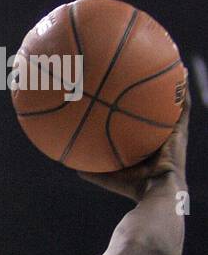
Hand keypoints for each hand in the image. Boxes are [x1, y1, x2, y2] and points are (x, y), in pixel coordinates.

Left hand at [77, 76, 189, 200]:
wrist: (157, 192)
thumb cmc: (133, 189)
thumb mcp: (108, 177)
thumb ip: (92, 171)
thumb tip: (70, 165)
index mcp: (148, 147)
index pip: (143, 125)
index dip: (138, 111)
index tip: (130, 95)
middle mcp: (162, 137)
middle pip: (158, 110)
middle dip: (155, 92)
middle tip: (149, 71)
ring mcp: (173, 133)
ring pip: (173, 104)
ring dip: (173, 84)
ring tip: (171, 63)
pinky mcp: (182, 130)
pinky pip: (183, 105)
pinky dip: (182, 88)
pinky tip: (181, 70)